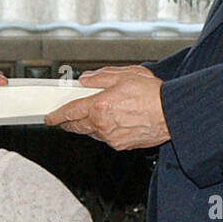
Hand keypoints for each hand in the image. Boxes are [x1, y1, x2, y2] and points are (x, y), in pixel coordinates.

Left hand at [44, 66, 169, 149]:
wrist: (173, 113)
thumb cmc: (154, 94)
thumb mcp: (125, 75)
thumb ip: (101, 77)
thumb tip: (86, 80)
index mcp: (100, 106)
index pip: (70, 112)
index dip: (57, 115)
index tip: (49, 117)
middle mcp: (103, 124)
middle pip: (77, 126)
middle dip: (68, 122)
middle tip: (64, 119)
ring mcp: (112, 137)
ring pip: (92, 133)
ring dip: (87, 126)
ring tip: (91, 116)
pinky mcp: (122, 145)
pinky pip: (106, 138)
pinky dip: (104, 131)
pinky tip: (111, 122)